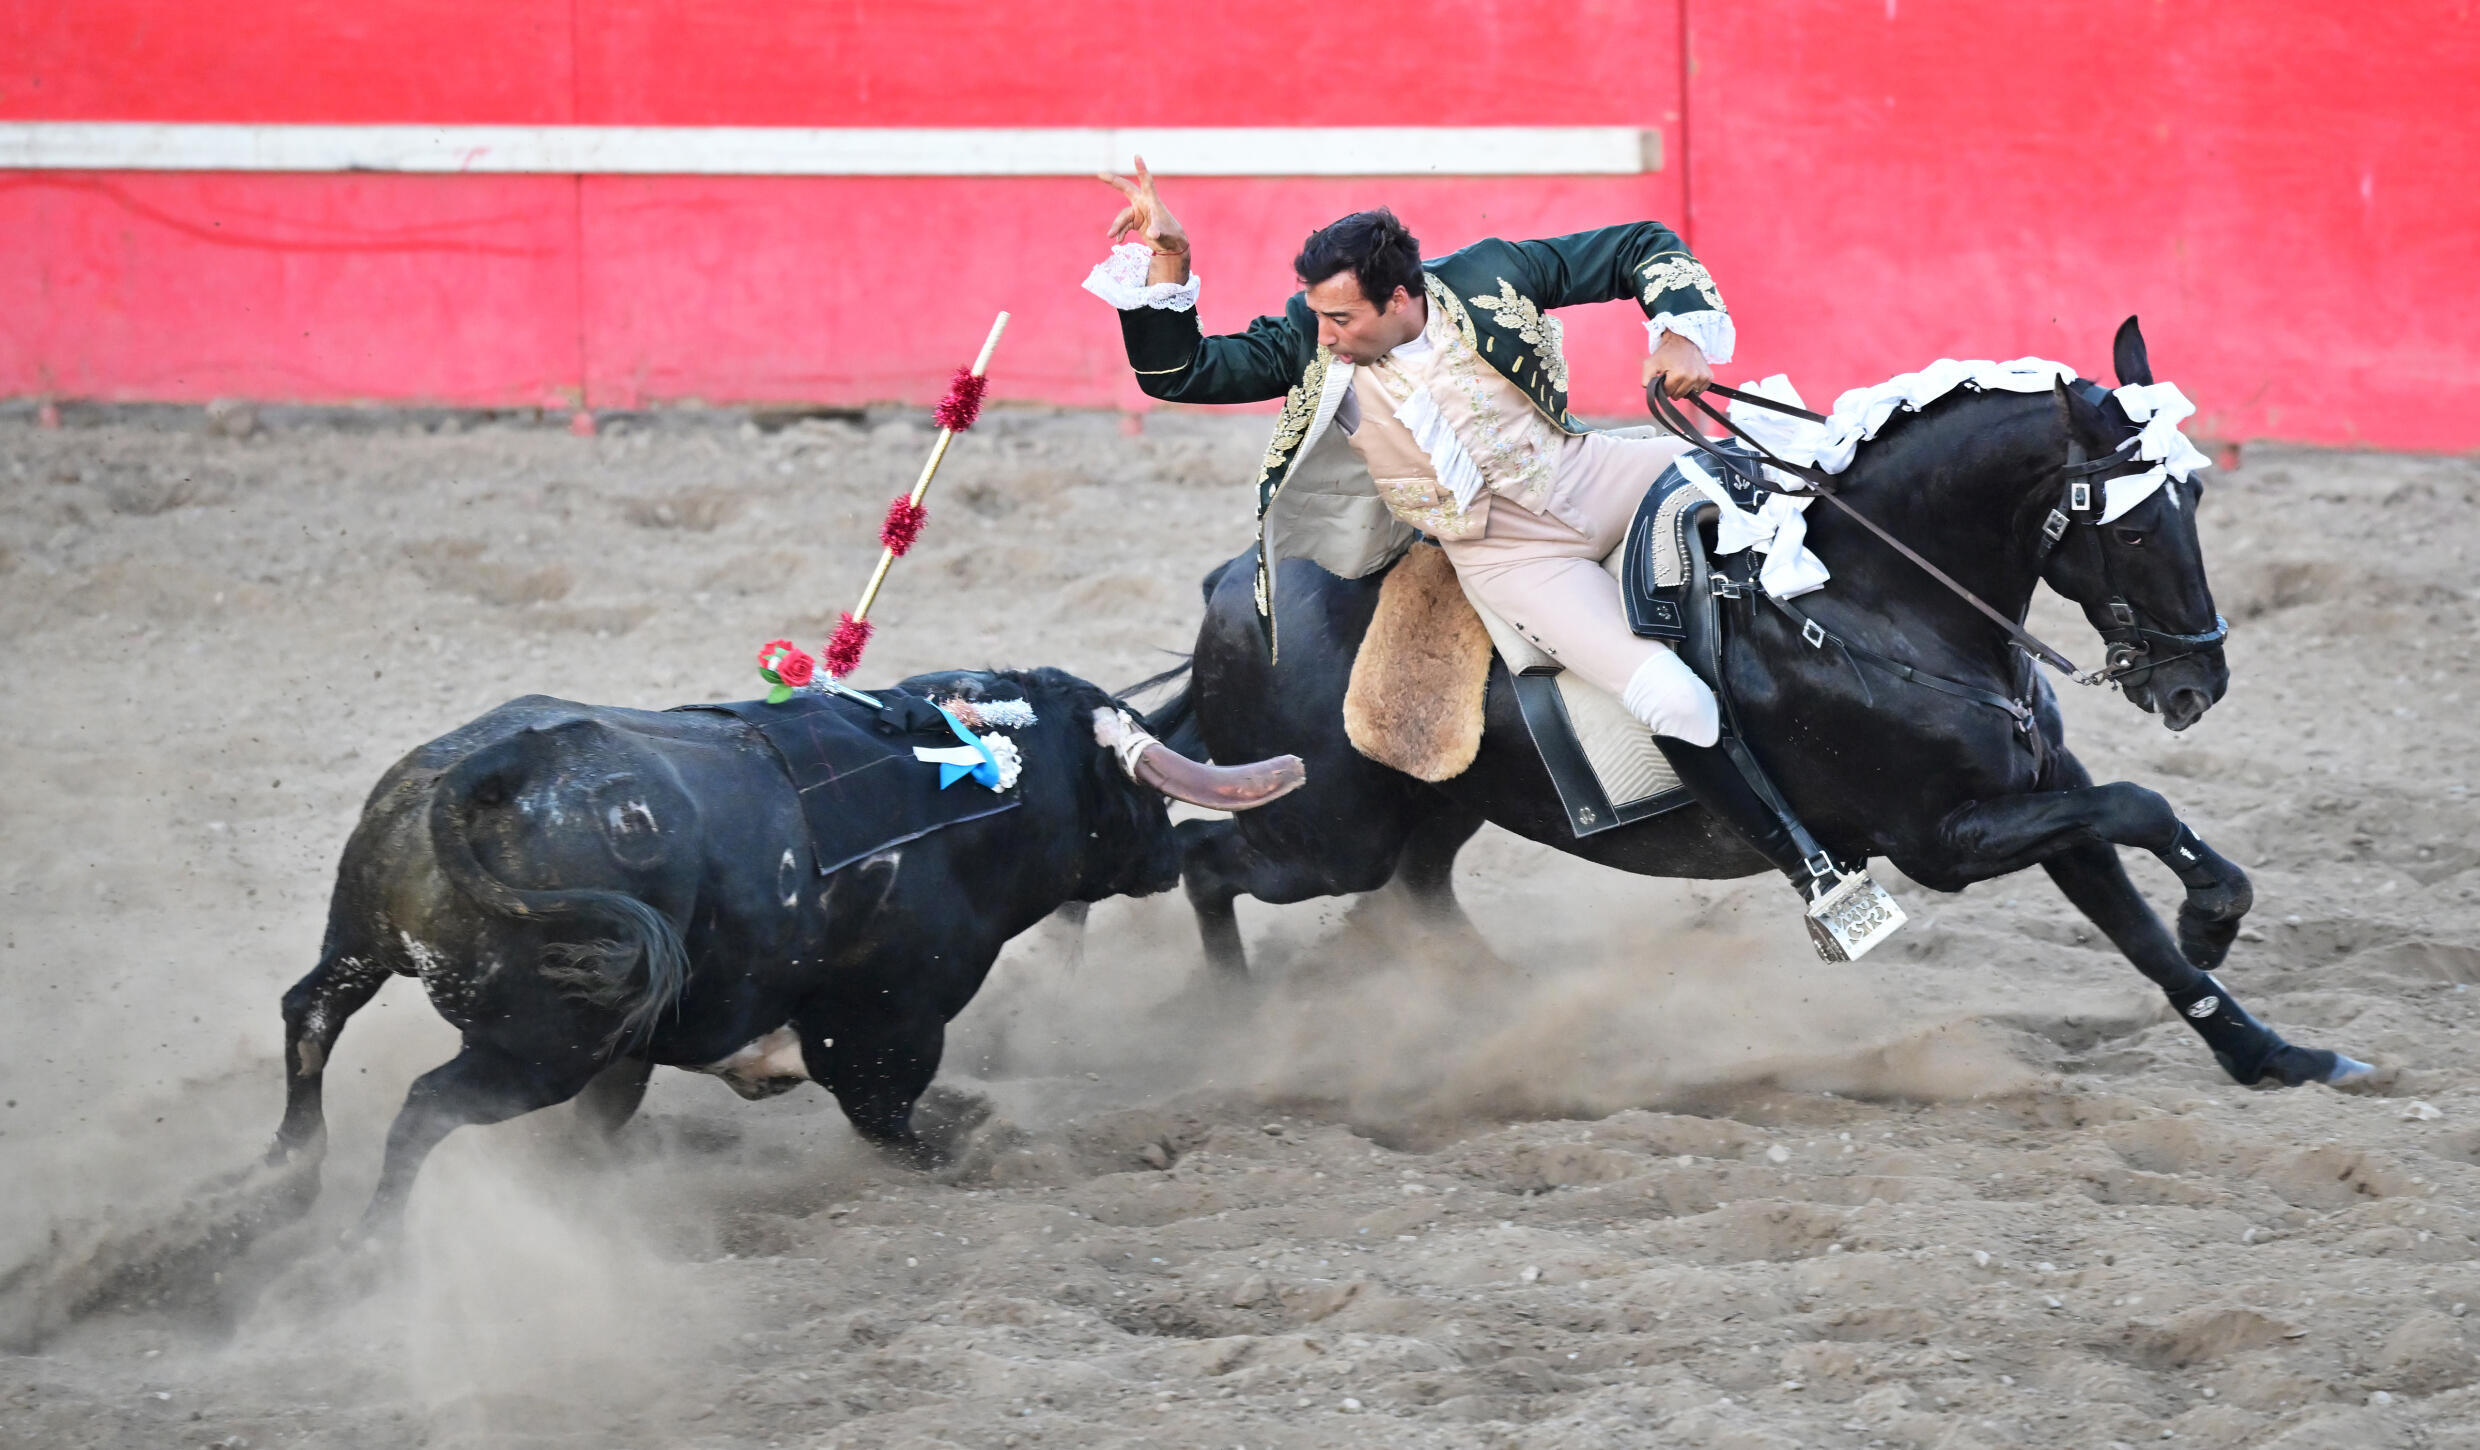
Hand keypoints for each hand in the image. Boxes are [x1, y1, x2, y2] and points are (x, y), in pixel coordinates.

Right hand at [1098, 156, 1189, 283]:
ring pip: (1123, 215)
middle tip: (1100, 174)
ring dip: (1117, 226)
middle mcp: (1143, 203)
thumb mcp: (1164, 233)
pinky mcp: (1135, 221)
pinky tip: (1119, 240)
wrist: (1171, 244)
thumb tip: (1152, 234)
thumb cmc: (1170, 235)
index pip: (1146, 181)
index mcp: (1152, 201)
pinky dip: (1120, 232)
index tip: (1137, 156)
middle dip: (1113, 181)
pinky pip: (1123, 224)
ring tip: (1112, 237)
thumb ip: (1157, 232)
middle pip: (1126, 188)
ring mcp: (1138, 211)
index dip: (1141, 169)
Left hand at [1646, 329, 1712, 400]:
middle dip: (1673, 387)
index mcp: (1679, 375)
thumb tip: (1649, 391)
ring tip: (1681, 373)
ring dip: (1683, 387)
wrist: (1683, 340)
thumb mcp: (1650, 363)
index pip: (1668, 393)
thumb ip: (1646, 380)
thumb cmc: (1665, 353)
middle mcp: (1693, 377)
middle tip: (1673, 373)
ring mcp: (1702, 377)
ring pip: (1688, 394)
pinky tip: (1690, 375)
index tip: (1665, 374)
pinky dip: (1693, 386)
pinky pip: (1699, 391)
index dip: (1664, 385)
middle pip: (1678, 395)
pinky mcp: (1709, 377)